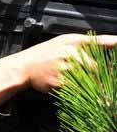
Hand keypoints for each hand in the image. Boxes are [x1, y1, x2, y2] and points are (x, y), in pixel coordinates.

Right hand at [0, 34, 116, 105]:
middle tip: (94, 79)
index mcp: (73, 41)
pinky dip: (77, 90)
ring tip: (82, 86)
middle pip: (96, 67)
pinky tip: (70, 87)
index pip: (99, 41)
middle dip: (99, 75)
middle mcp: (70, 53)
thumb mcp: (62, 42)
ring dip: (89, 85)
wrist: (23, 66)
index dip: (112, 43)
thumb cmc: (44, 54)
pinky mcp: (60, 81)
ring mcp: (65, 67)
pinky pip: (76, 88)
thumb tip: (105, 50)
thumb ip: (82, 45)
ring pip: (87, 79)